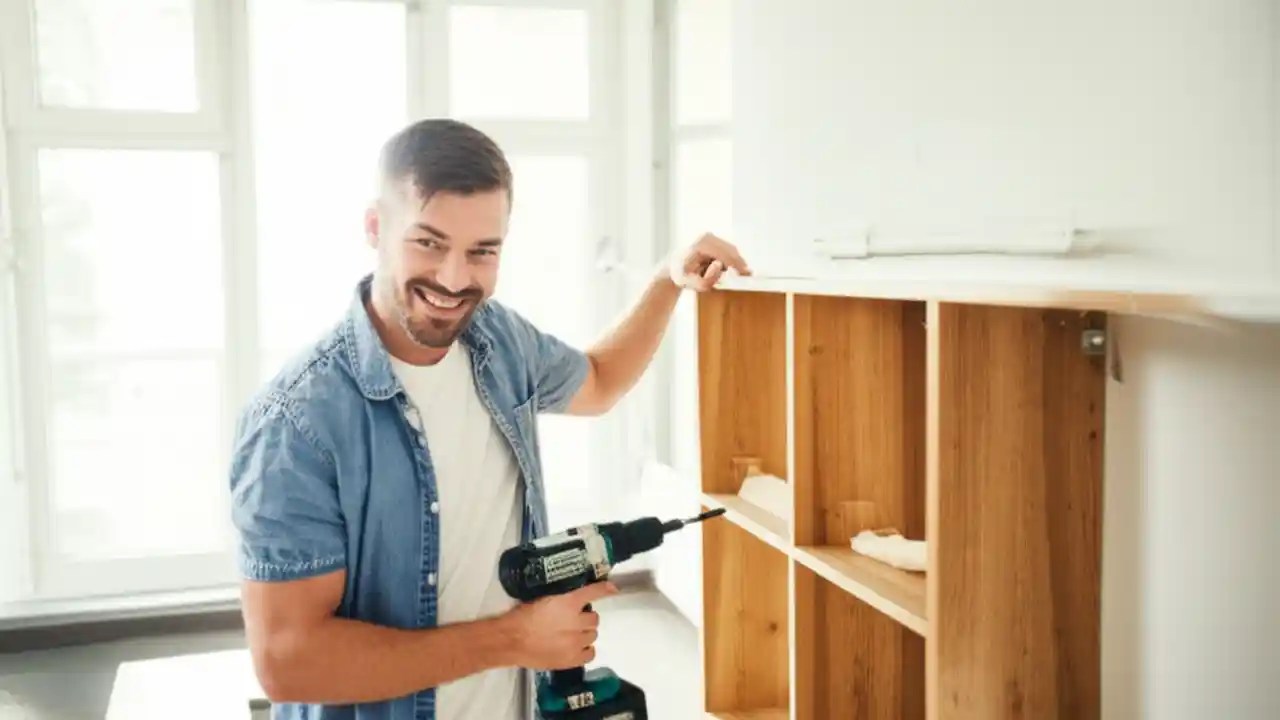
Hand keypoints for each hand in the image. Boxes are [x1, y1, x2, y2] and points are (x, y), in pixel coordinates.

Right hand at [501, 582, 618, 669]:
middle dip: (585, 619)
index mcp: (568, 603)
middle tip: (573, 621)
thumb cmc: (522, 617)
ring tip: (570, 636)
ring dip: (584, 633)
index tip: (613, 588)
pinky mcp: (572, 659)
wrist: (511, 641)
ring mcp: (576, 642)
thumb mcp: (542, 600)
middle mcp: (576, 622)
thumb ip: (561, 601)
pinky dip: (585, 650)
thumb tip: (571, 602)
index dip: (604, 590)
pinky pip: (590, 654)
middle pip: (594, 619)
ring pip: (592, 635)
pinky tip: (575, 649)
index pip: (593, 593)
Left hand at [665, 233, 751, 290]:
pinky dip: (731, 259)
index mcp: (701, 244)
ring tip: (733, 274)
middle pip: (731, 250)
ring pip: (731, 249)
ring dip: (734, 262)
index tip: (746, 276)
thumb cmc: (682, 277)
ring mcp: (709, 235)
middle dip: (739, 263)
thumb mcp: (691, 284)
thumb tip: (718, 264)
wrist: (673, 267)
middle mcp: (706, 236)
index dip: (737, 265)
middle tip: (748, 276)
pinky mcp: (713, 237)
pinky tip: (726, 269)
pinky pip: (728, 249)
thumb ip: (706, 280)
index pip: (725, 255)